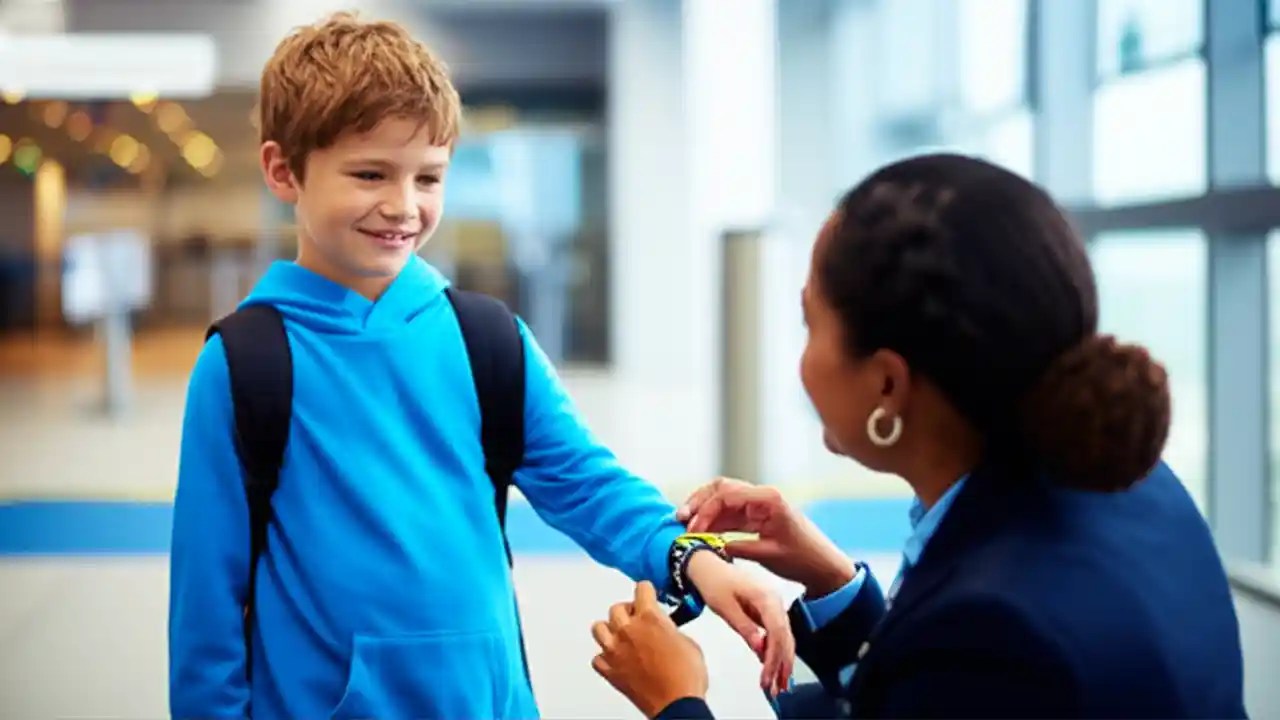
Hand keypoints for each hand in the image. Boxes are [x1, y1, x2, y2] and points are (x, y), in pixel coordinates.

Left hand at [591, 581, 708, 718]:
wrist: (677, 703)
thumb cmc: (685, 677)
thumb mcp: (688, 643)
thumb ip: (670, 630)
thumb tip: (667, 630)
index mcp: (650, 618)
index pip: (641, 589)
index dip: (646, 590)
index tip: (646, 592)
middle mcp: (628, 631)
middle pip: (616, 607)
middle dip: (627, 609)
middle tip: (635, 615)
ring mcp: (616, 651)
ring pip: (598, 628)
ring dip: (609, 628)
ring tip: (619, 632)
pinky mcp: (610, 671)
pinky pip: (597, 658)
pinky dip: (604, 657)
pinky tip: (613, 658)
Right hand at [678, 478, 855, 598]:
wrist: (822, 566)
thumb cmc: (803, 558)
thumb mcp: (770, 555)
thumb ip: (741, 548)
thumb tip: (715, 545)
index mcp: (768, 500)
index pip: (727, 495)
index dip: (706, 511)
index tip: (694, 530)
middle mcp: (761, 496)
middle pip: (721, 489)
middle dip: (698, 503)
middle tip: (681, 518)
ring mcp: (757, 505)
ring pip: (722, 499)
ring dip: (703, 510)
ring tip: (685, 524)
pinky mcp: (755, 516)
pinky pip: (728, 512)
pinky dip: (712, 520)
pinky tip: (700, 531)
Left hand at [684, 551, 793, 695]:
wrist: (709, 566)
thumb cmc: (713, 582)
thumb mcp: (724, 607)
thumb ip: (744, 627)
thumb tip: (760, 649)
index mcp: (765, 596)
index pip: (777, 631)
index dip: (774, 657)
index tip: (768, 677)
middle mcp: (774, 600)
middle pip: (784, 637)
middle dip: (780, 665)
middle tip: (775, 689)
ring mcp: (773, 605)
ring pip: (783, 638)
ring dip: (780, 662)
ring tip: (776, 685)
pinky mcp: (768, 611)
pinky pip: (776, 634)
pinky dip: (775, 652)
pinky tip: (772, 669)